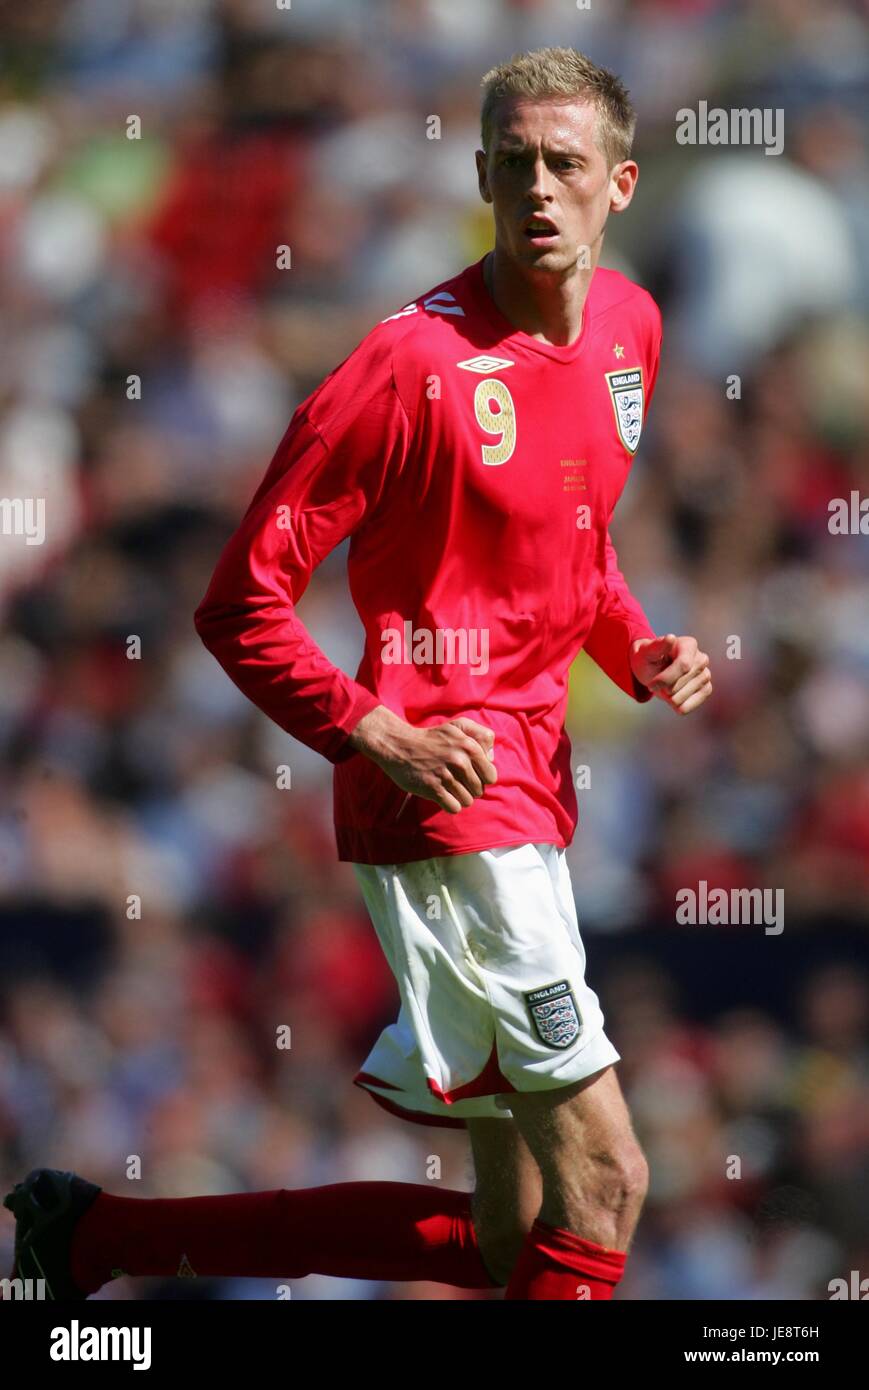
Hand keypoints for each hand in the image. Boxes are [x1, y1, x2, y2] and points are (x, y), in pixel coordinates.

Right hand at [348, 705, 496, 813]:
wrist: (400, 746)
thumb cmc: (432, 738)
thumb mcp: (458, 726)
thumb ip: (482, 736)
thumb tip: (491, 757)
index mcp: (469, 746)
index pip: (491, 776)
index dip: (481, 777)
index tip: (468, 773)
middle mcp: (460, 760)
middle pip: (479, 791)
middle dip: (469, 788)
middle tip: (455, 780)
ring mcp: (446, 775)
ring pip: (467, 801)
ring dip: (458, 797)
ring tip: (447, 786)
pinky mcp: (433, 789)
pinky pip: (454, 808)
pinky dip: (449, 804)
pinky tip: (441, 794)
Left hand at [630, 634, 712, 714]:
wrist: (652, 669)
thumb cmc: (648, 658)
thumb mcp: (646, 652)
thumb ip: (657, 646)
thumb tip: (671, 638)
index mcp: (689, 645)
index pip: (683, 665)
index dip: (665, 679)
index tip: (651, 686)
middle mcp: (701, 658)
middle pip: (682, 682)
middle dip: (665, 688)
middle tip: (657, 683)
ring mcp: (706, 674)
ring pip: (684, 695)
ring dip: (669, 697)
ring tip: (665, 688)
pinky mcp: (706, 689)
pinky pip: (693, 704)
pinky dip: (678, 706)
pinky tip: (672, 700)